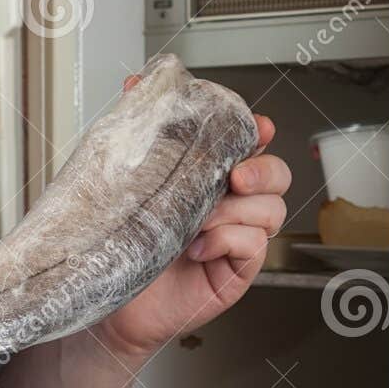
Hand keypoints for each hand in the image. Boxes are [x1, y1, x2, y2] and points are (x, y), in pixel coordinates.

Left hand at [91, 80, 289, 362]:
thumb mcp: (128, 185)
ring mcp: (237, 237)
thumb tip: (134, 84)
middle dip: (263, 169)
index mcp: (210, 178)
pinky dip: (228, 241)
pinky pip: (254, 245)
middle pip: (276, 175)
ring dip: (236, 210)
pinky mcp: (237, 270)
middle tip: (235, 177)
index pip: (249, 146)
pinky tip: (197, 248)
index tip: (258, 126)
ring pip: (270, 209)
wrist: (111, 303)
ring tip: (198, 221)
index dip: (259, 132)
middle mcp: (230, 205)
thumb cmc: (124, 245)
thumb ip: (140, 137)